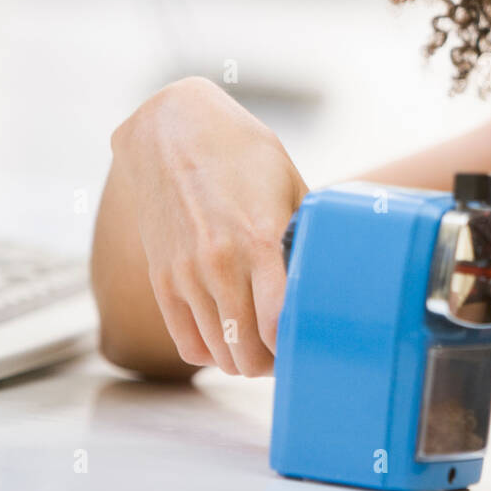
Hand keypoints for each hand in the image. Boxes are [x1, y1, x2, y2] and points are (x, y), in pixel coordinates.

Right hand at [109, 76, 306, 375]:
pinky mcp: (161, 279)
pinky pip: (187, 342)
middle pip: (248, 352)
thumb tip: (329, 274)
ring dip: (244, 360)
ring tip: (263, 346)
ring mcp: (186, 274)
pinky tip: (230, 337)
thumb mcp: (288, 184)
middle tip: (290, 350)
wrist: (171, 129)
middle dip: (273, 361)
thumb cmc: (240, 152)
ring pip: (218, 354)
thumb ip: (303, 235)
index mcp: (259, 239)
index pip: (276, 325)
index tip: (311, 341)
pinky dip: (211, 351)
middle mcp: (220, 264)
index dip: (296, 345)